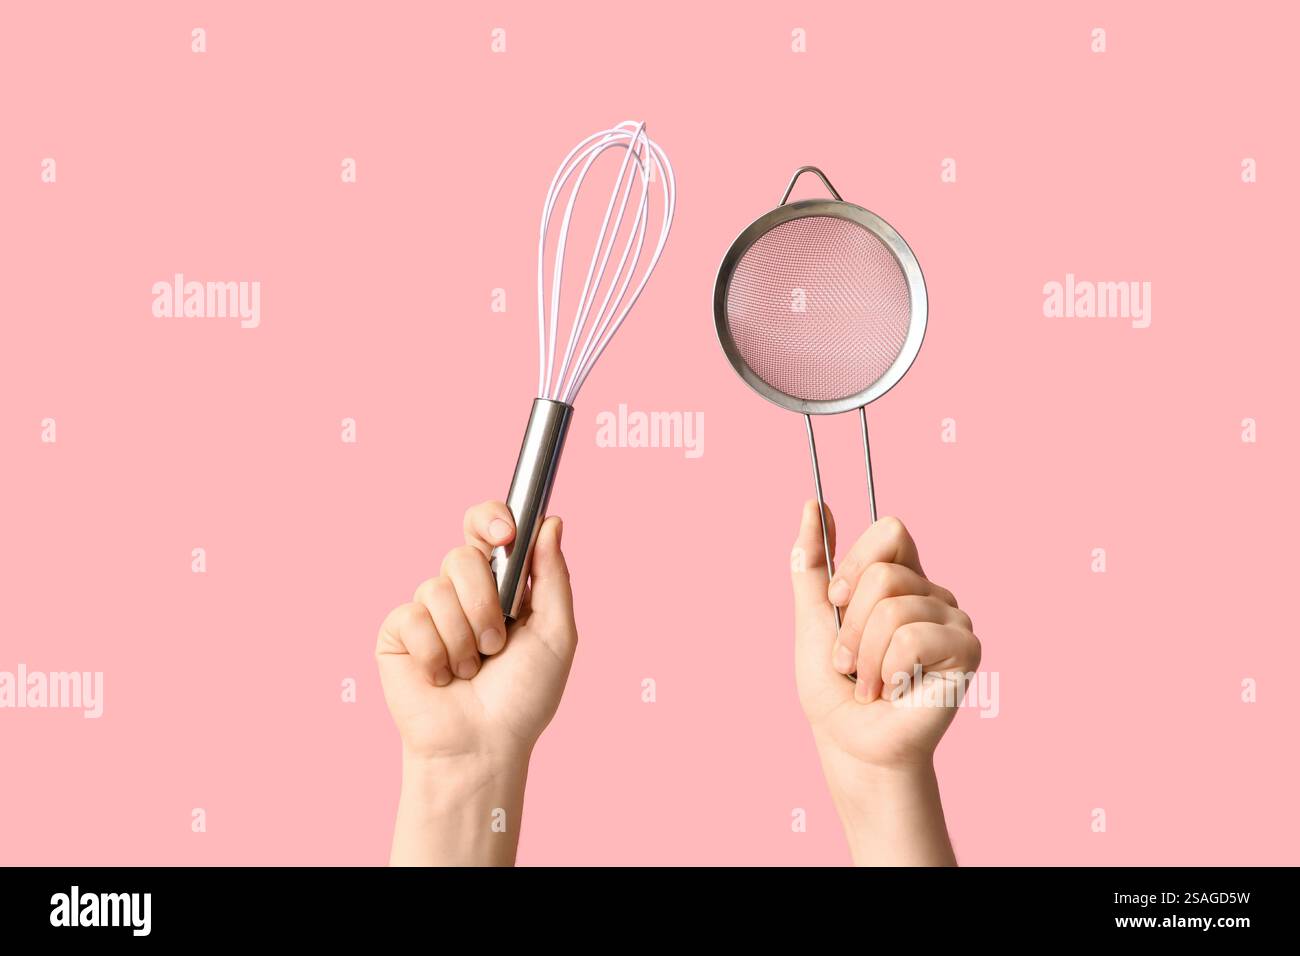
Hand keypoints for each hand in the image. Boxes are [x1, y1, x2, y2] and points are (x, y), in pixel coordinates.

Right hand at [376, 500, 577, 864]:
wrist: (484, 745)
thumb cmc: (523, 697)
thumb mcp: (557, 634)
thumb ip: (553, 577)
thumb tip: (551, 522)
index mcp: (500, 585)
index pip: (487, 528)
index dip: (490, 520)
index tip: (505, 536)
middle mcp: (461, 592)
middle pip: (461, 555)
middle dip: (486, 603)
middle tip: (496, 643)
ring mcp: (427, 611)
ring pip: (438, 588)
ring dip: (464, 639)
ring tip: (472, 670)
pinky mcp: (398, 633)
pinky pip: (413, 618)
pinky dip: (436, 655)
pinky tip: (443, 678)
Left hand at [791, 501, 979, 864]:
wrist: (850, 745)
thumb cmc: (834, 691)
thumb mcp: (812, 620)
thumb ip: (811, 566)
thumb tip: (812, 505)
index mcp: (901, 580)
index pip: (890, 531)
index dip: (854, 562)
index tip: (836, 601)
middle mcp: (931, 594)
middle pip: (884, 572)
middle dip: (850, 623)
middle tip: (849, 661)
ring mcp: (953, 621)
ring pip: (893, 606)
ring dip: (864, 652)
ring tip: (868, 682)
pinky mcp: (965, 651)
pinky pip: (912, 636)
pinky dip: (887, 668)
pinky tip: (892, 690)